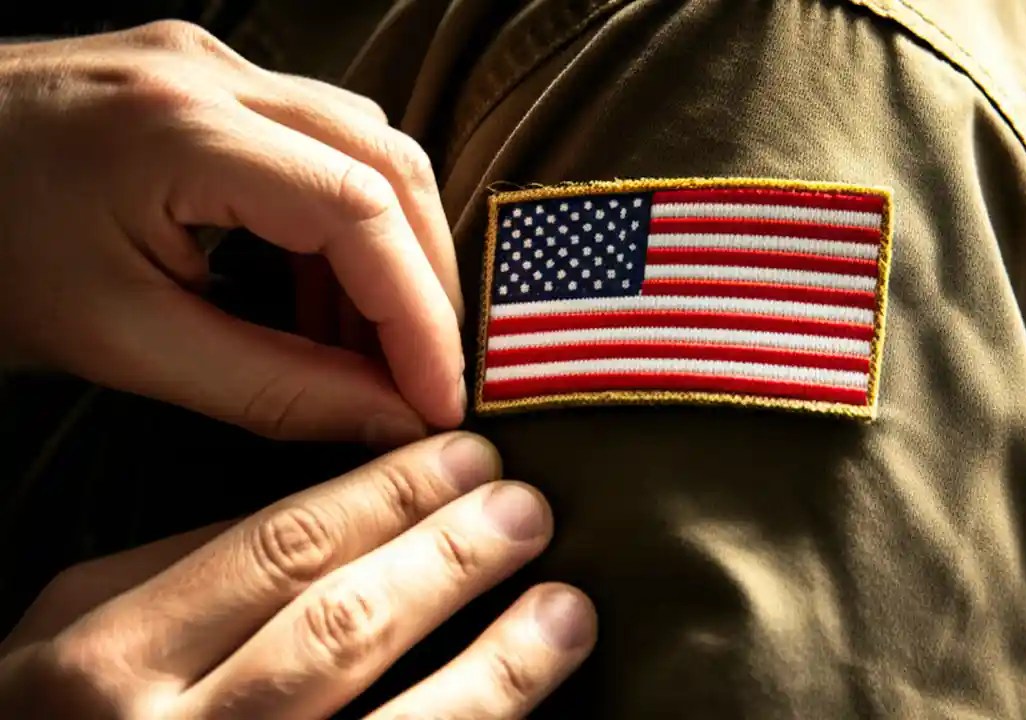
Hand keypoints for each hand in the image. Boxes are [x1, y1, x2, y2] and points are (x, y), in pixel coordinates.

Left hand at [0, 21, 464, 441]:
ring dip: (394, 251)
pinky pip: (322, 143)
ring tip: (374, 348)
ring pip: (369, 147)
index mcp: (177, 130)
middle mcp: (212, 71)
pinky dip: (347, 225)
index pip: (359, 211)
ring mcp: (212, 63)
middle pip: (388, 162)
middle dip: (426, 280)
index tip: (440, 395)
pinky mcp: (209, 78)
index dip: (419, 313)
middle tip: (426, 375)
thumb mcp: (121, 342)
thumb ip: (272, 386)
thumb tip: (390, 418)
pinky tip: (327, 297)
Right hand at [0, 433, 595, 717]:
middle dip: (451, 558)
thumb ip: (191, 566)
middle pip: (345, 626)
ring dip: (499, 666)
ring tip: (566, 610)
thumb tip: (338, 504)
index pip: (282, 550)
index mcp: (114, 658)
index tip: (469, 456)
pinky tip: (525, 695)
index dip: (391, 497)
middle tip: (526, 509)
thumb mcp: (82, 632)